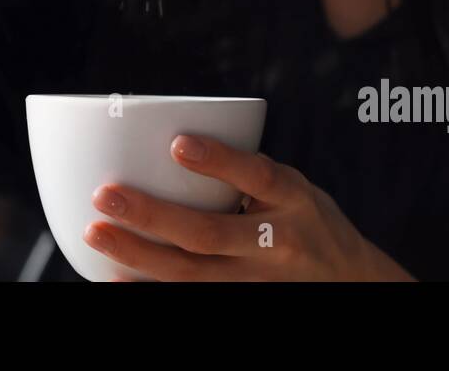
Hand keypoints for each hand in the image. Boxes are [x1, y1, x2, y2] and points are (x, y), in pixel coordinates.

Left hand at [82, 134, 416, 280]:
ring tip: (96, 233)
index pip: (257, 176)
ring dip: (138, 255)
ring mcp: (259, 282)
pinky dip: (150, 290)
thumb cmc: (308, 221)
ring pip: (191, 274)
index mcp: (292, 200)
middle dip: (151, 214)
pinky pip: (192, 299)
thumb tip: (167, 145)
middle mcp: (277, 244)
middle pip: (208, 234)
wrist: (352, 282)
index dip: (219, 161)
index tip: (178, 144)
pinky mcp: (244, 303)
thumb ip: (247, 171)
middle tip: (105, 194)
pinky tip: (115, 277)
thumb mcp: (294, 187)